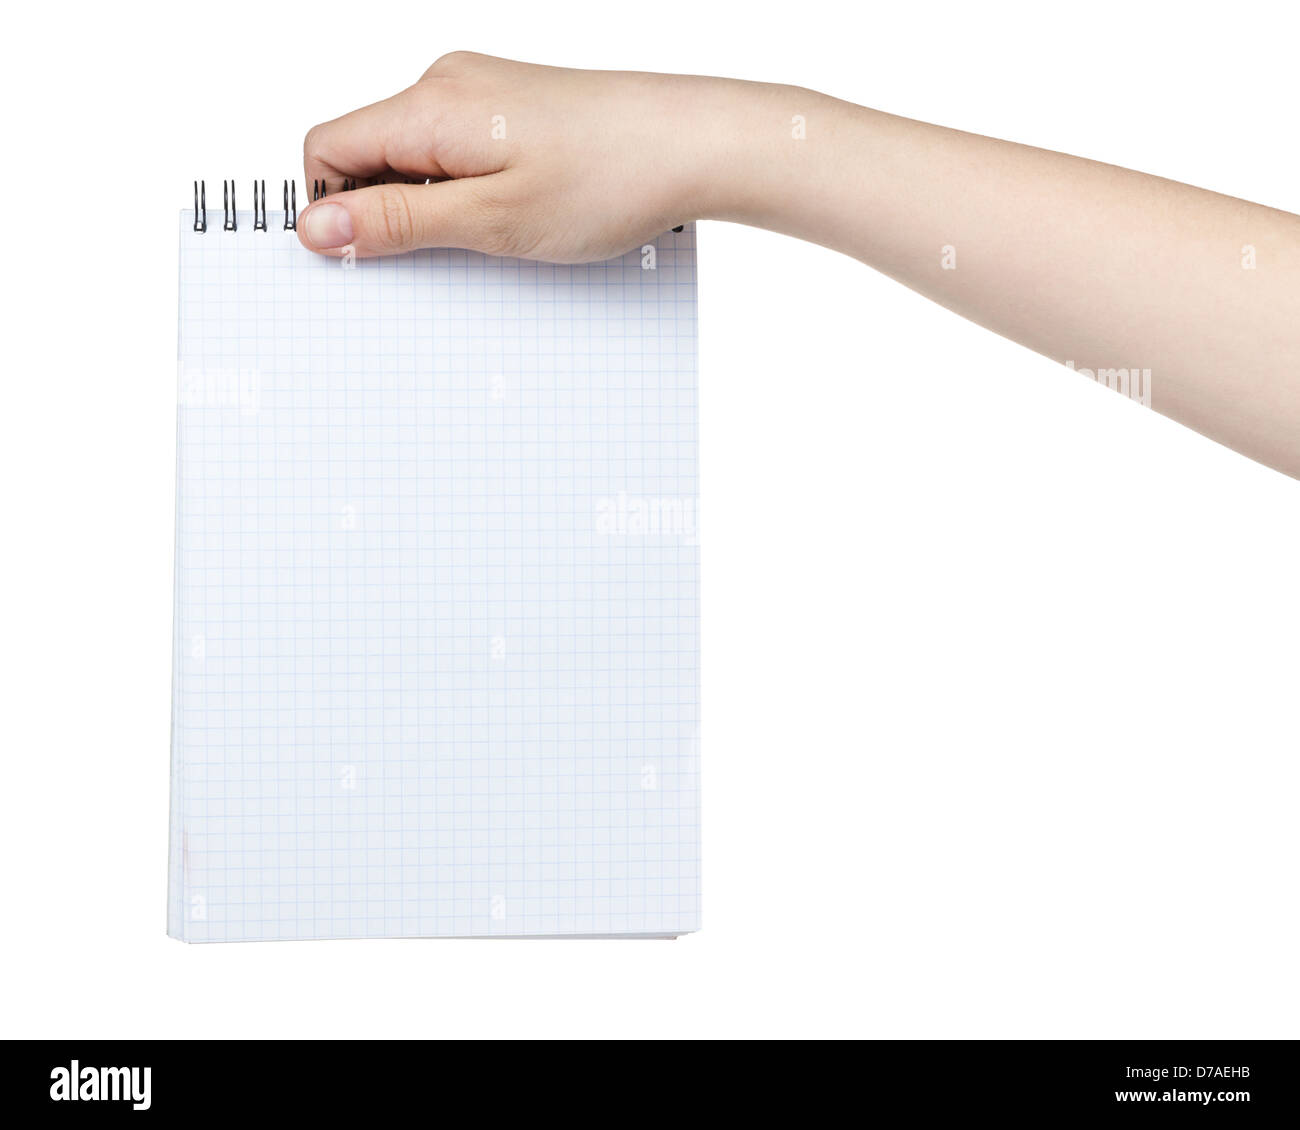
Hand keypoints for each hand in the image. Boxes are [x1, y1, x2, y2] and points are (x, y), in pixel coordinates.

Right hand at [298, 51, 771, 261]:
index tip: (363, 261)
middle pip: (368, 153)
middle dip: (386, 214)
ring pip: (415, 158)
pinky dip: (468, 192)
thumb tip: (317, 229)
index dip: (330, 210)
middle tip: (446, 258)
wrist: (694, 143)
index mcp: (429, 106)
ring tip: (496, 236)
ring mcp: (483, 93)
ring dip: (434, 208)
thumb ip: (397, 222)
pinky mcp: (513, 109)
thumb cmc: (608, 178)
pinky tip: (516, 217)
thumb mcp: (490, 220)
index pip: (326, 149)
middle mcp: (447, 85)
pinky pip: (458, 154)